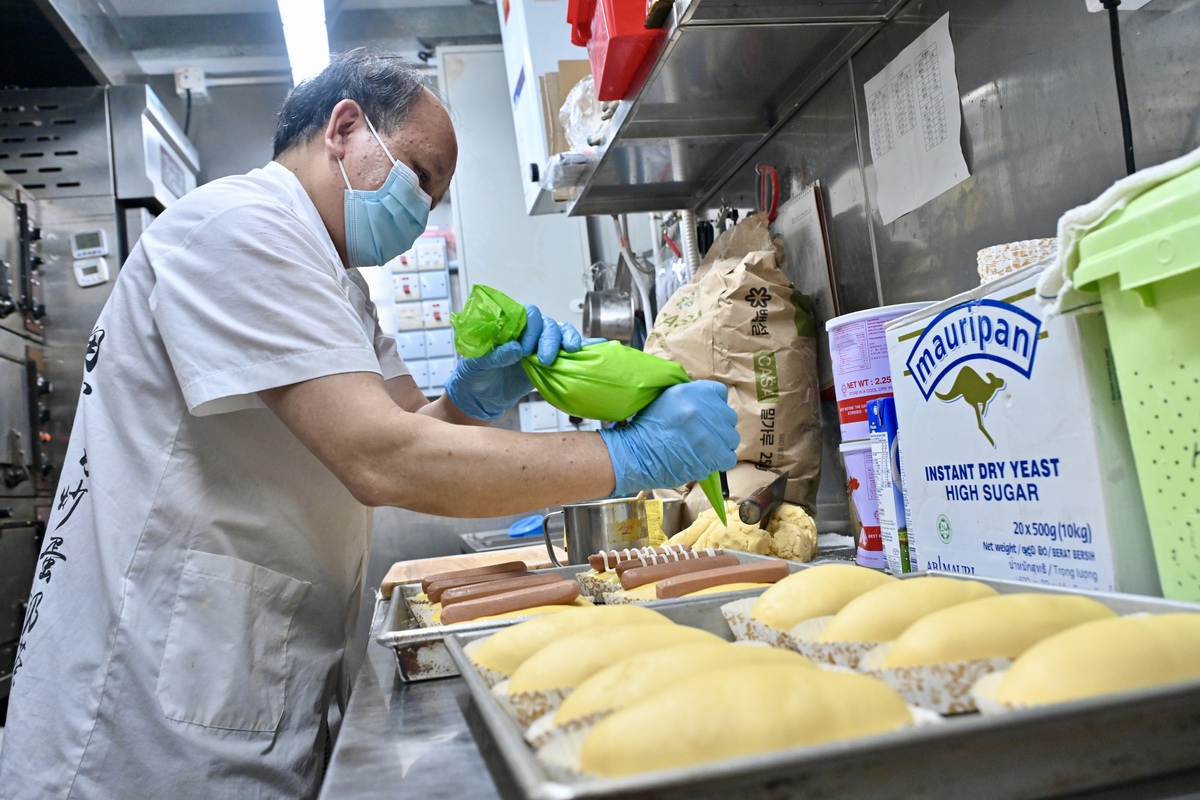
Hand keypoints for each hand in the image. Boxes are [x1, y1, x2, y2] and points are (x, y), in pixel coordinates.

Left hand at [444, 305, 590, 420]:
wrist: (479, 399)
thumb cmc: (473, 376)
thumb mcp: (475, 365)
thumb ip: (492, 355)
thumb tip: (514, 348)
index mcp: (507, 327)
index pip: (526, 315)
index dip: (530, 327)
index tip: (524, 348)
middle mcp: (525, 333)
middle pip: (546, 324)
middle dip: (549, 338)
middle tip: (544, 358)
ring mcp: (538, 347)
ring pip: (559, 333)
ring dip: (567, 339)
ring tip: (569, 351)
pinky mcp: (548, 363)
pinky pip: (567, 352)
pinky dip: (582, 348)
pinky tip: (594, 347)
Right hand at [598, 381, 738, 496]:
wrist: (635, 455)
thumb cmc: (647, 428)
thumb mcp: (666, 399)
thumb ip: (690, 398)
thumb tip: (710, 404)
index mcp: (689, 391)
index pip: (721, 393)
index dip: (716, 406)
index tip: (708, 416)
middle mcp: (700, 408)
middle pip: (729, 417)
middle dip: (720, 427)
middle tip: (706, 436)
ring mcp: (705, 433)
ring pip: (732, 438)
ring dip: (721, 445)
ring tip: (706, 450)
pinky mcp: (709, 455)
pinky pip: (729, 458)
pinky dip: (721, 462)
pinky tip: (708, 462)